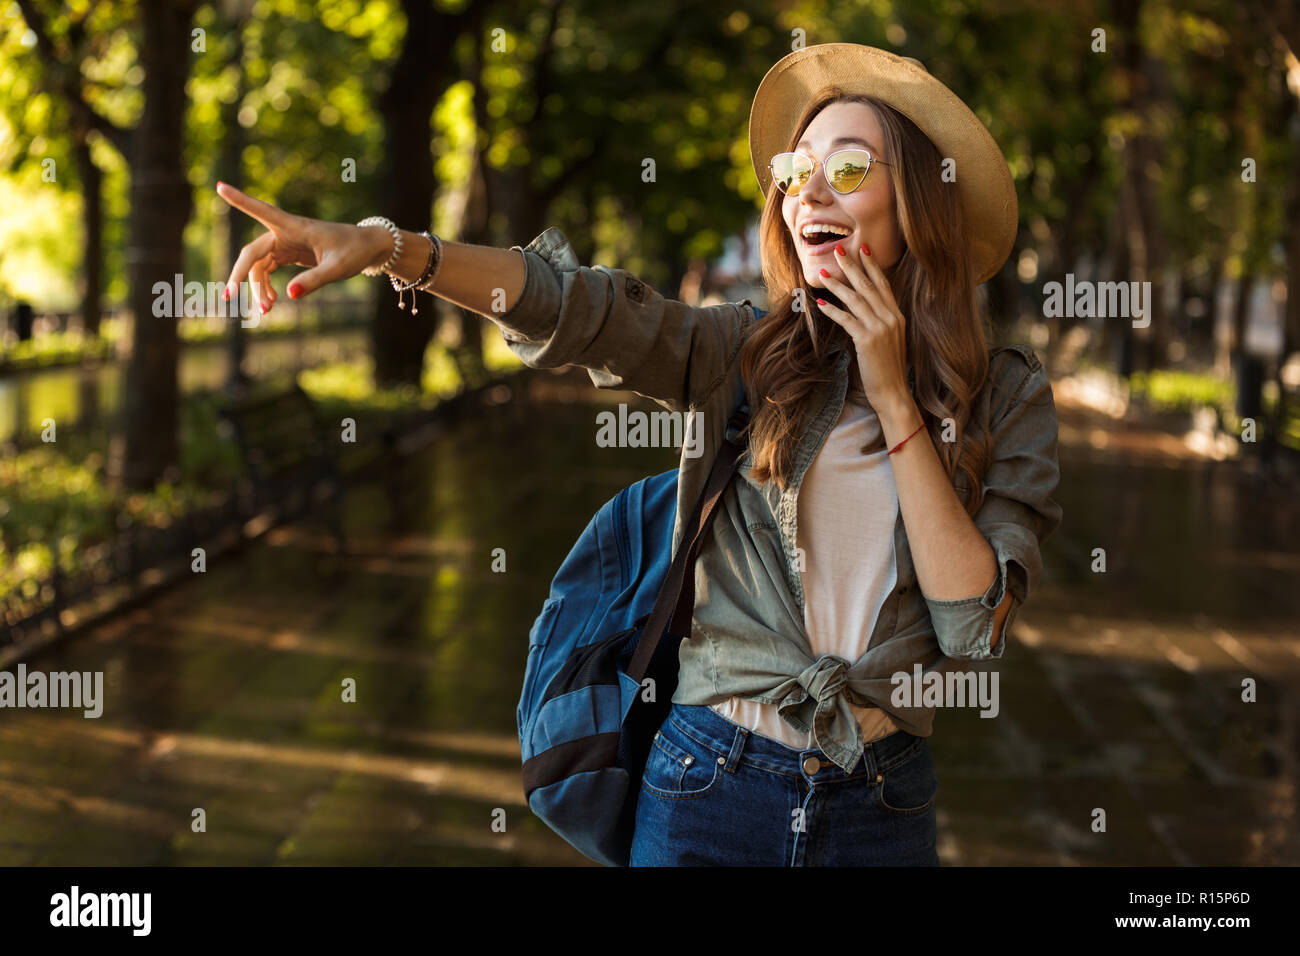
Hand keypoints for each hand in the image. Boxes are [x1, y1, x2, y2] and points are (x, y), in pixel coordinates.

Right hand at [215, 182, 390, 312]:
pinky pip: (268, 270)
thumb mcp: (338, 268)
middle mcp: (285, 233)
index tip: (219, 186)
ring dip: (257, 287)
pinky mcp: (290, 254)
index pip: (262, 210)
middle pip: (253, 253)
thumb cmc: (354, 251)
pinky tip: (272, 301)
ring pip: (259, 265)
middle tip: (228, 297)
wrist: (368, 248)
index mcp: (294, 227)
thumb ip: (314, 280)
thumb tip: (289, 294)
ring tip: (265, 310)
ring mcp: (285, 244)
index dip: (240, 200)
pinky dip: (266, 286)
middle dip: (240, 275)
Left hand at [813, 242, 910, 413]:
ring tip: (823, 273)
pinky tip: (820, 303)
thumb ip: (880, 323)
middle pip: (868, 286)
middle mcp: (891, 318)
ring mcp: (880, 328)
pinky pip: (846, 319)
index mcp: (897, 316)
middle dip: (853, 266)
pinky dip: (832, 310)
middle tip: (839, 250)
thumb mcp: (890, 341)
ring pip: (855, 299)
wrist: (893, 392)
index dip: (872, 266)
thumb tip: (863, 311)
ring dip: (837, 284)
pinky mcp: (867, 340)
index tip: (863, 249)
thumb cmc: (888, 370)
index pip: (883, 285)